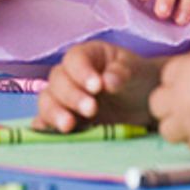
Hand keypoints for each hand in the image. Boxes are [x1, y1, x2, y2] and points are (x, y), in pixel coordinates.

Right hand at [34, 42, 159, 132]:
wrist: (144, 103)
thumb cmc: (138, 78)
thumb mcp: (135, 70)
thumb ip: (121, 72)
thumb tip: (107, 82)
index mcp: (87, 56)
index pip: (74, 59)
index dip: (82, 72)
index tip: (97, 87)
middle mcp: (70, 75)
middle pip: (58, 80)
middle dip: (72, 96)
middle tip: (91, 109)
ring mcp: (64, 98)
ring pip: (47, 100)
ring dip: (54, 112)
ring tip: (69, 126)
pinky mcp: (63, 119)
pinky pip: (46, 122)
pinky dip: (45, 127)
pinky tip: (49, 134)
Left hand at [149, 52, 189, 154]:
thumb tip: (183, 85)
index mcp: (184, 69)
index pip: (165, 78)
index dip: (177, 84)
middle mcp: (180, 95)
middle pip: (157, 104)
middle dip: (170, 107)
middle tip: (188, 110)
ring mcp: (189, 122)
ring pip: (167, 130)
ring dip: (180, 128)